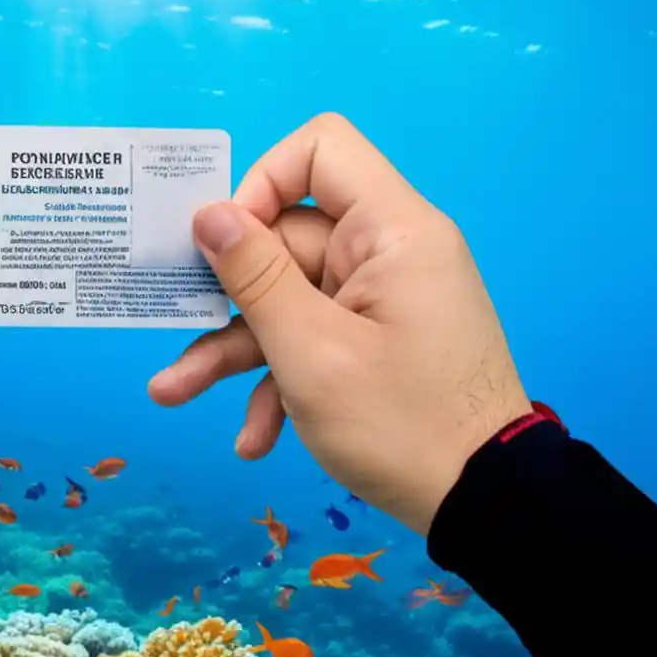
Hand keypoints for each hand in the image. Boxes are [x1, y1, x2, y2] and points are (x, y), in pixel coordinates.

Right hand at [149, 113, 530, 534]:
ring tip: (174, 394)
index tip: (225, 243)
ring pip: (289, 300)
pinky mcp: (375, 342)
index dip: (261, 184)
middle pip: (286, 240)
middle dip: (226, 295)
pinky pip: (313, 340)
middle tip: (171, 326)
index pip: (320, 150)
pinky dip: (279, 382)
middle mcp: (387, 253)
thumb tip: (208, 212)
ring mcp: (380, 301)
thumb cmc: (400, 423)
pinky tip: (254, 439)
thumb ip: (253, 276)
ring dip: (235, 349)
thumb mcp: (310, 352)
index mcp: (390, 231)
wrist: (485, 506)